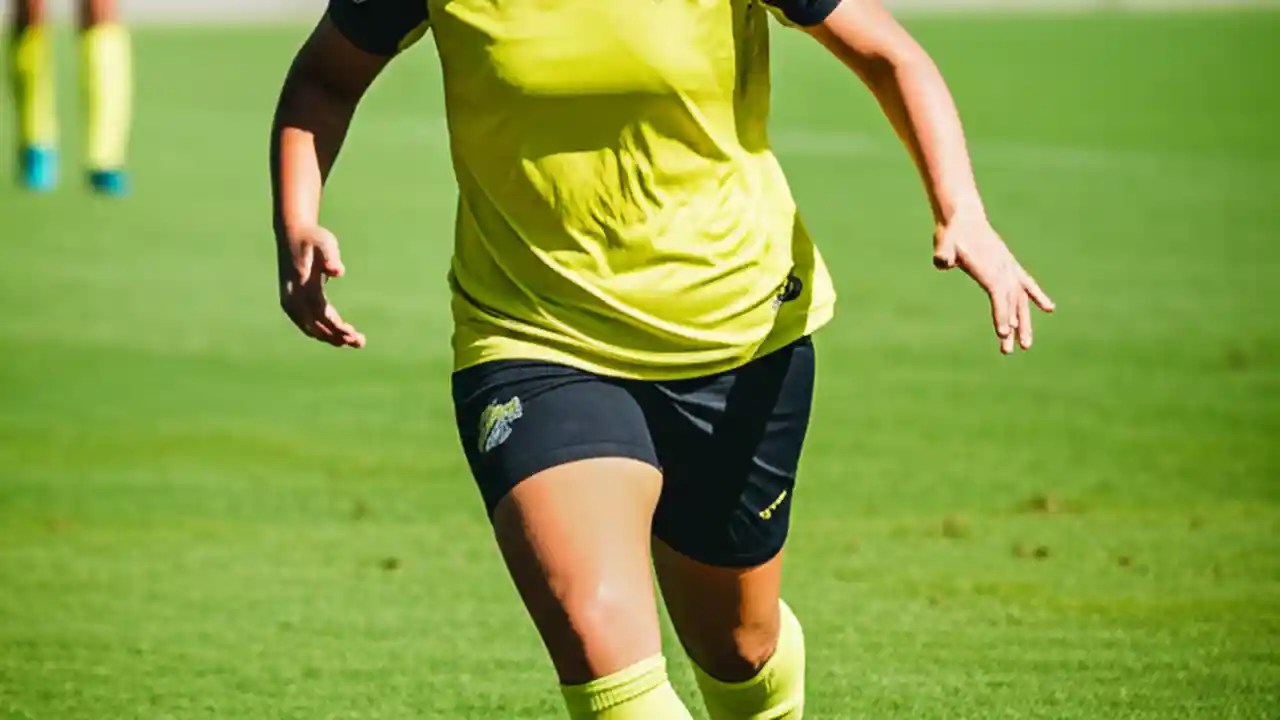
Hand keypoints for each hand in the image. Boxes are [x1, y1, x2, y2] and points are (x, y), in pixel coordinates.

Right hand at [277, 225, 366, 348]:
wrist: (292, 233)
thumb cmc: (313, 238)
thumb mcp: (325, 243)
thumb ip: (331, 257)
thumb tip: (338, 272)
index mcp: (301, 285)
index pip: (320, 314)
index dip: (336, 327)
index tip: (353, 333)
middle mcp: (292, 297)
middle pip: (316, 326)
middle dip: (337, 337)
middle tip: (360, 342)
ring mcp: (289, 302)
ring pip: (311, 329)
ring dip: (331, 338)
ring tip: (354, 341)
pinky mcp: (291, 303)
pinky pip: (307, 324)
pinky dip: (322, 332)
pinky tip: (339, 335)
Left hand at [933, 211, 1053, 353]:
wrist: (963, 218)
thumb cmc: (951, 234)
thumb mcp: (944, 243)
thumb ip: (943, 254)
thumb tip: (943, 261)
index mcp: (988, 268)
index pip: (998, 295)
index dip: (1001, 313)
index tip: (1003, 332)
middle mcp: (1002, 269)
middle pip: (1011, 303)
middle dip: (1013, 327)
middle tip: (1010, 350)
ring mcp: (1008, 268)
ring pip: (1020, 299)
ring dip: (1023, 322)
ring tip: (1025, 346)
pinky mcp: (1009, 266)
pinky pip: (1026, 284)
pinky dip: (1037, 296)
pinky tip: (1049, 308)